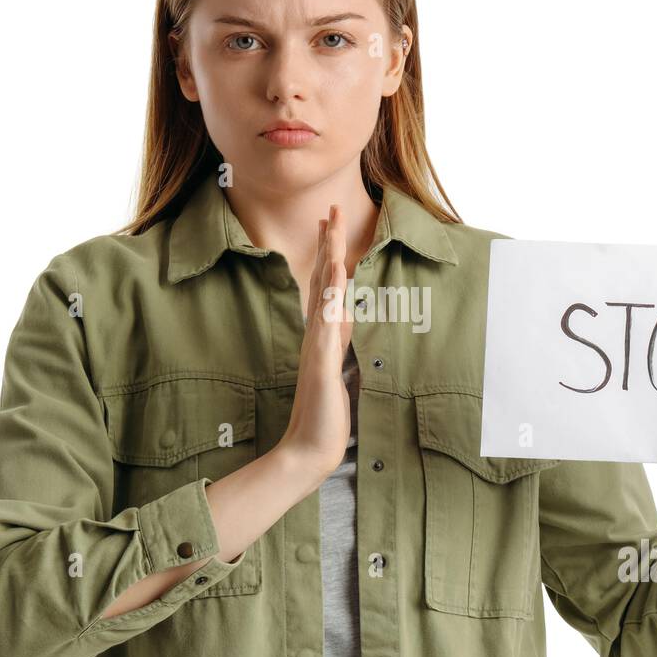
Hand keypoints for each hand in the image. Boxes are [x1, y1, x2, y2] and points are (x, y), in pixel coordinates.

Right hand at [277, 204, 355, 482]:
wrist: (311, 447)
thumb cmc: (325, 416)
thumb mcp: (339, 374)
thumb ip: (340, 349)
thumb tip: (346, 327)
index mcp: (324, 337)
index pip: (327, 288)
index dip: (329, 256)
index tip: (331, 227)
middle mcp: (318, 334)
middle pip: (323, 279)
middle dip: (328, 244)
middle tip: (330, 209)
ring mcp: (317, 345)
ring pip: (323, 292)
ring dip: (328, 258)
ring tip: (331, 226)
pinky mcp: (321, 360)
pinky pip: (327, 320)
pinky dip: (332, 294)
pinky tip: (336, 272)